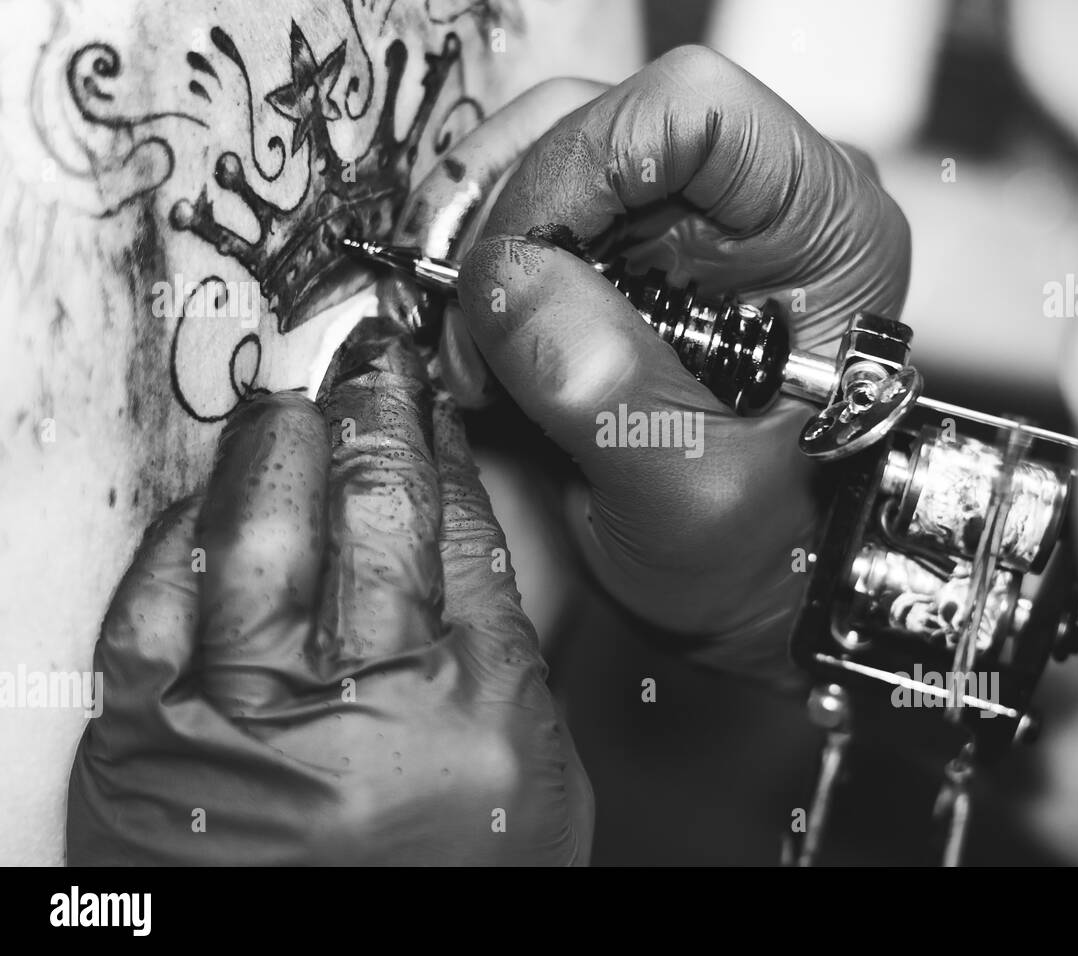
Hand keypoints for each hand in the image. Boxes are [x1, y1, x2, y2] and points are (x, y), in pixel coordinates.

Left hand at [67, 318, 591, 864]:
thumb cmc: (450, 887)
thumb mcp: (523, 761)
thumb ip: (492, 627)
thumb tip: (444, 492)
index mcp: (477, 720)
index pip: (456, 528)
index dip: (434, 440)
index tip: (420, 395)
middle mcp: (363, 725)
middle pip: (367, 514)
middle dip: (364, 417)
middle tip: (362, 371)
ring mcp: (243, 739)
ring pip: (256, 540)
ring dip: (274, 453)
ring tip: (289, 419)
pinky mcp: (146, 756)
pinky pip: (152, 607)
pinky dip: (181, 541)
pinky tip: (212, 514)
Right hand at [456, 46, 910, 685]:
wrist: (748, 578)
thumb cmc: (759, 547)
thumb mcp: (689, 492)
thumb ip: (603, 387)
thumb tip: (496, 280)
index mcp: (822, 226)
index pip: (696, 111)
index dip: (581, 163)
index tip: (517, 265)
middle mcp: (757, 197)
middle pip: (598, 116)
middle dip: (506, 213)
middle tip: (465, 325)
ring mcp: (687, 212)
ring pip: (547, 149)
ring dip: (481, 239)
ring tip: (468, 345)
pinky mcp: (629, 243)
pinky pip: (530, 206)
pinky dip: (482, 262)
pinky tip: (476, 334)